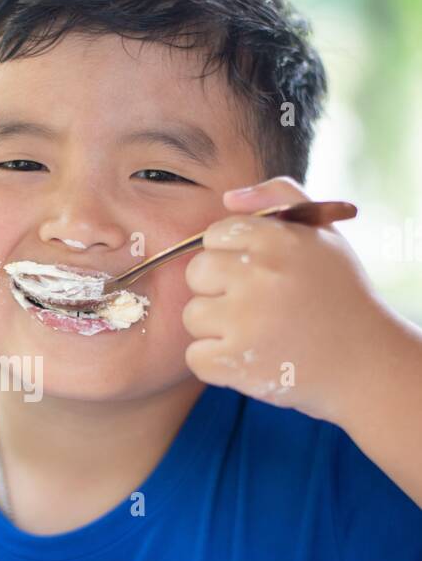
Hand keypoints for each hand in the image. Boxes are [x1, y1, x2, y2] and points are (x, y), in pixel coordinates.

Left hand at [182, 176, 389, 423]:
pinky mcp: (235, 362)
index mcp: (278, 239)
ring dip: (217, 328)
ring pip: (192, 315)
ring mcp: (245, 320)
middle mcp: (259, 274)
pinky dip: (216, 363)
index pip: (215, 235)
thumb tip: (228, 198)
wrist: (367, 362)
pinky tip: (250, 358)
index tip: (257, 274)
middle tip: (255, 305)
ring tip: (257, 333)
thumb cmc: (340, 295)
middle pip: (196, 273)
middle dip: (218, 289)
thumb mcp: (324, 234)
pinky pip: (195, 356)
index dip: (232, 256)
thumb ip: (280, 197)